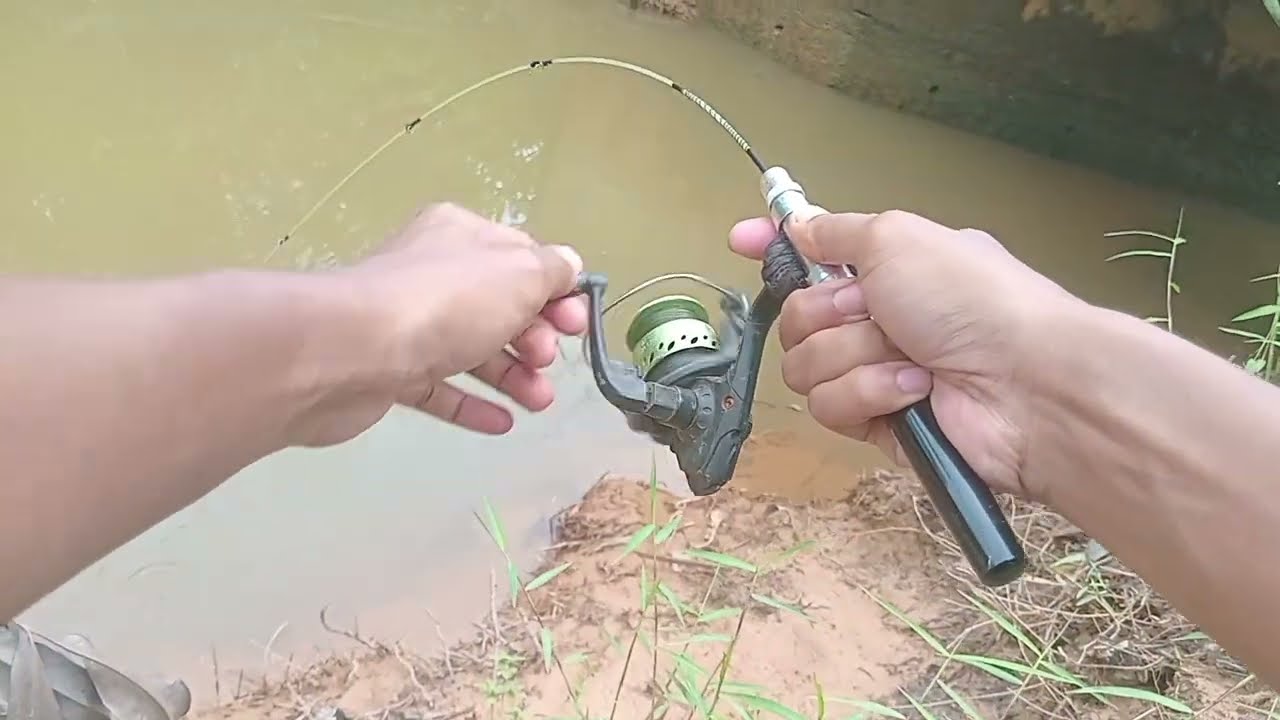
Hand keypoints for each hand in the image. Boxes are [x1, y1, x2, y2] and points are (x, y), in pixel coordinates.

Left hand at [300, 203, 585, 444]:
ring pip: (472, 349)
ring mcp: (407, 324)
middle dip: (534, 336)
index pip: (521, 258)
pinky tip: (502, 424)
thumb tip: (568, 266)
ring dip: (513, 375)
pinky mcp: (388, 372)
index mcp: (461, 236)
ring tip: (539, 403)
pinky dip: (472, 403)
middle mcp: (432, 273)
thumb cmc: (446, 303)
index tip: (575, 325)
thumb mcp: (519, 273)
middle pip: (498, 306)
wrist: (351, 352)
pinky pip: (439, 387)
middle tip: (546, 360)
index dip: (555, 291)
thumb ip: (552, 270)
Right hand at [730, 208, 1083, 497]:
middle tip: (874, 314)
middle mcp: (878, 319)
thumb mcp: (899, 238)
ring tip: (907, 360)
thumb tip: (796, 223)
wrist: (1026, 385)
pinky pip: (829, 407)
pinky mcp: (876, 425)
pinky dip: (869, 394)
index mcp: (887, 268)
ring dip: (852, 358)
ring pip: (805, 366)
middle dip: (827, 315)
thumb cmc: (971, 299)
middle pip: (796, 317)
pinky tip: (912, 392)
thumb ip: (837, 232)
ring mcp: (876, 373)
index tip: (740, 239)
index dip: (773, 248)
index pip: (812, 254)